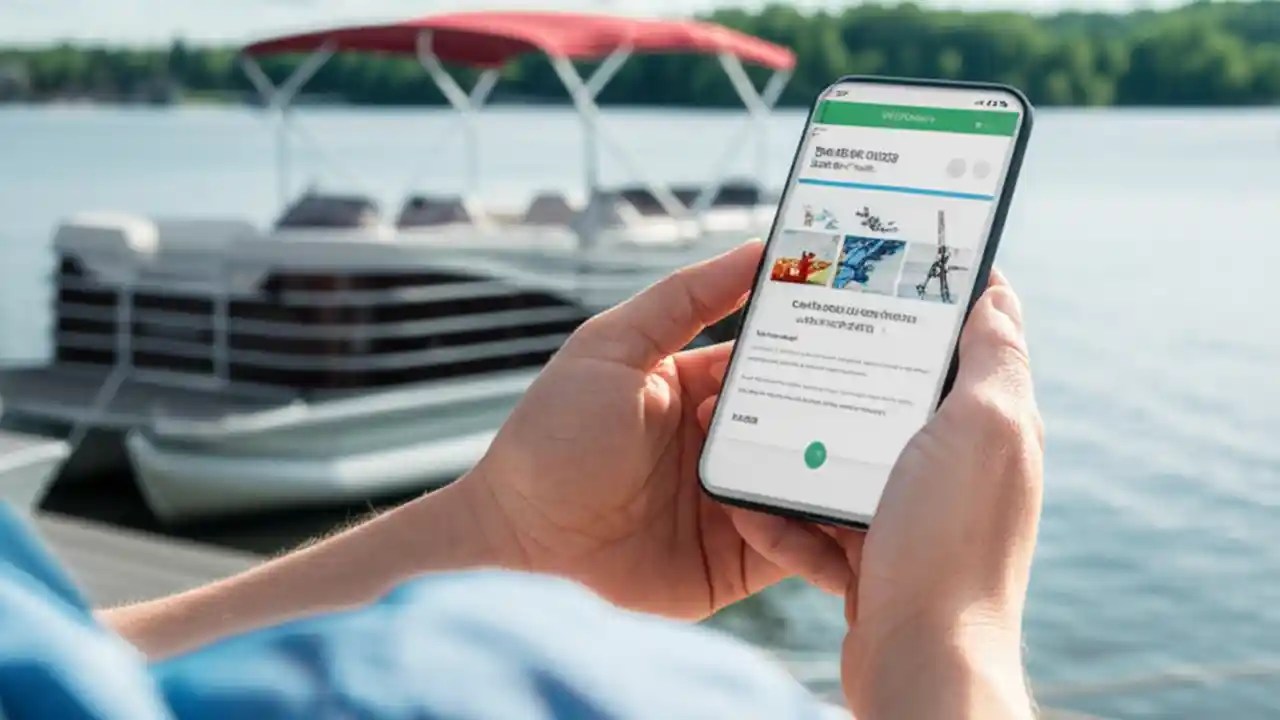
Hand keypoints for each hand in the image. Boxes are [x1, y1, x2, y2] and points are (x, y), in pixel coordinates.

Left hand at [455, 241, 852, 618]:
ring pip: (812, 490)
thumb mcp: (614, 346)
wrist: (518, 528)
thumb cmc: (554, 430)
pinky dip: (808, 538)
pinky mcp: (736, 563)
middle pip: (809, 428)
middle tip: (900, 404)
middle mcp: (731, 445)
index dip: (826, 348)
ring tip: (883, 468)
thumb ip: (685, 299)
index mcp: (707, 390)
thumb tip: (760, 248)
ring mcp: (738, 505)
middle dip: (853, 416)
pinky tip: (804, 518)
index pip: (783, 364)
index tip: (876, 328)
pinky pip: (794, 553)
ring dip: (844, 481)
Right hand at [703, 272, 1042, 717]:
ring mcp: (912, 514)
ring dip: (799, 452)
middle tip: (790, 344)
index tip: (888, 263)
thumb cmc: (953, 544)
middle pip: (891, 397)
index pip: (970, 342)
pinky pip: (819, 521)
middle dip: (842, 375)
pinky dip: (788, 520)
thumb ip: (992, 362)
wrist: (921, 662)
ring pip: (843, 459)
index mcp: (988, 427)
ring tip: (746, 431)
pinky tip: (754, 511)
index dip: (936, 297)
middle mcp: (955, 468)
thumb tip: (997, 295)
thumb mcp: (981, 432)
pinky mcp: (874, 556)